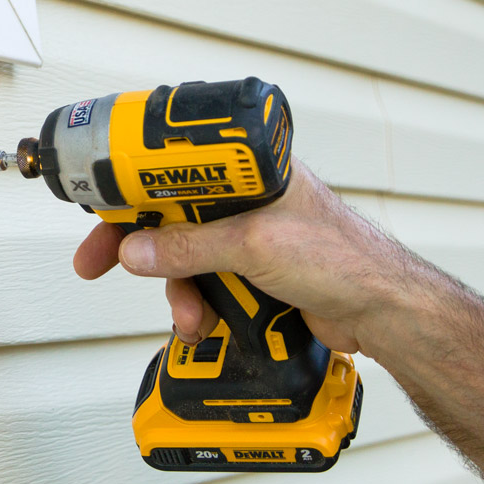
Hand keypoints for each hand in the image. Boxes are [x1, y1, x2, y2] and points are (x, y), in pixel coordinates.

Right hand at [71, 163, 411, 353]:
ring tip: (186, 312)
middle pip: (168, 210)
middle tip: (97, 257)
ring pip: (183, 254)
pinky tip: (203, 321)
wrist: (386, 315)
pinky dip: (196, 303)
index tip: (98, 197)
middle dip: (136, 241)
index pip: (172, 162)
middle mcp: (243, 197)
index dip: (130, 178)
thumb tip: (136, 250)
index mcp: (246, 169)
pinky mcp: (251, 272)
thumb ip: (189, 248)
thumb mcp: (253, 246)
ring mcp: (247, 235)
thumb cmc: (345, 259)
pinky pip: (204, 282)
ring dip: (175, 286)